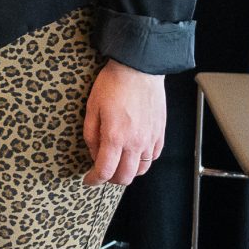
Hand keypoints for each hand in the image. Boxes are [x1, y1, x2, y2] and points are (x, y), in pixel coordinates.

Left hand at [82, 60, 165, 185]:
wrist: (138, 69)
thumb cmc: (112, 84)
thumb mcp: (91, 107)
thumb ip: (91, 135)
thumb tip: (94, 155)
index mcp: (115, 137)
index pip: (105, 171)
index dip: (94, 180)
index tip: (88, 179)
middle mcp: (135, 143)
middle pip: (125, 177)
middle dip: (110, 179)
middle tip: (102, 172)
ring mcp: (150, 139)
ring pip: (141, 170)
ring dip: (127, 171)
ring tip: (118, 162)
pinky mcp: (160, 133)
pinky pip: (153, 157)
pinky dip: (142, 161)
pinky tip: (133, 152)